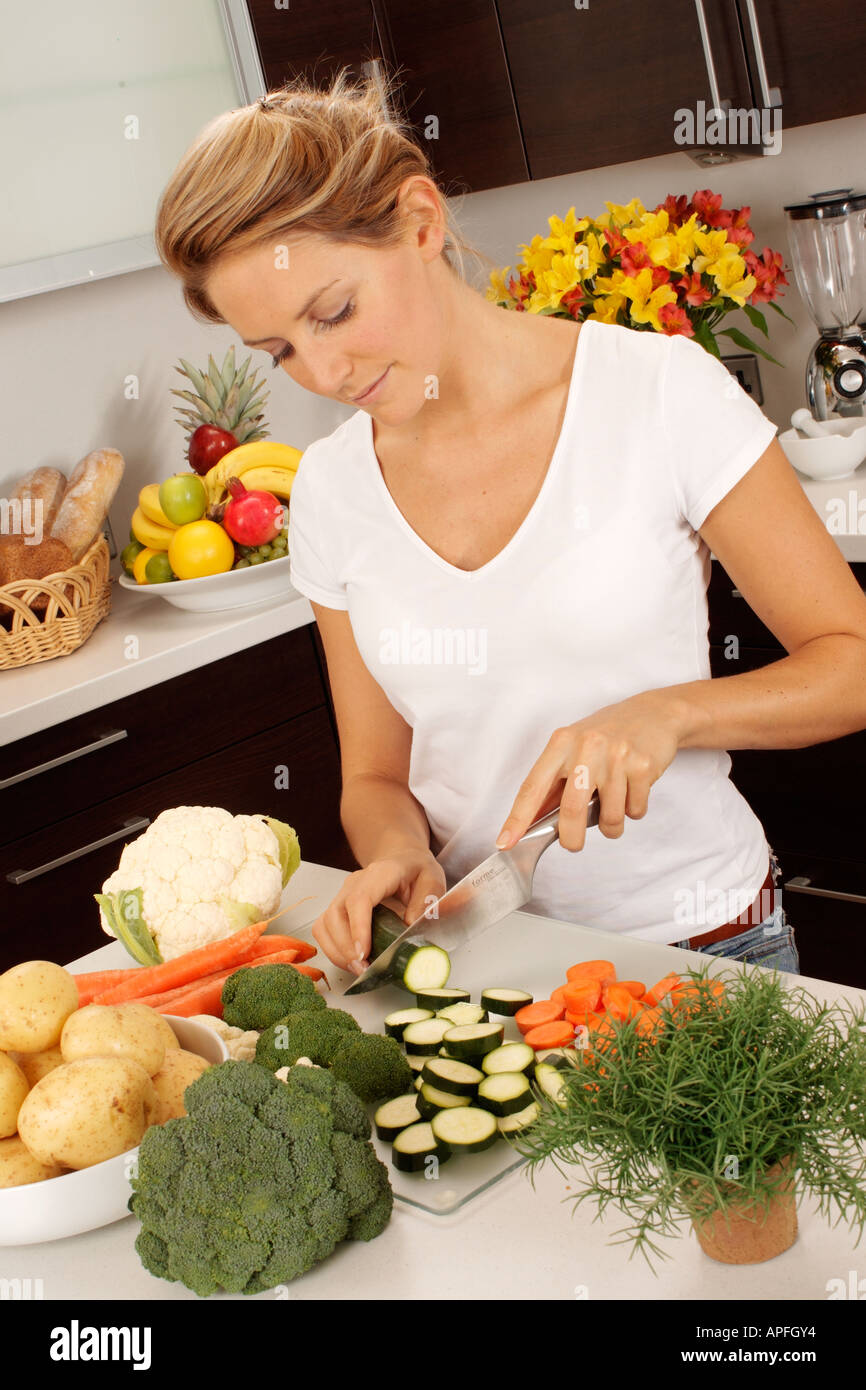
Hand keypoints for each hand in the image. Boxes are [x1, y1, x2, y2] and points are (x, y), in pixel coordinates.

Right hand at [311, 846, 446, 973]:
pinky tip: (351, 961)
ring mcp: (342, 895)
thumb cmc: (416, 871)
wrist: (402, 860)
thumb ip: (425, 902)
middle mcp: (354, 883)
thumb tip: (408, 927)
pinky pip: (323, 931)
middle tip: (365, 970)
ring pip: (325, 925)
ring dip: (338, 952)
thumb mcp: (432, 881)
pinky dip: (333, 950)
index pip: (359, 899)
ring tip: (359, 969)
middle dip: (346, 948)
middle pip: (336, 915)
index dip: (358, 928)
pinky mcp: (336, 908)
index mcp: (380, 873)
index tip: (364, 954)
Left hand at [493, 689, 684, 851]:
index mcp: (562, 743)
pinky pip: (634, 811)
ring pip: (609, 817)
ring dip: (611, 825)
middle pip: (571, 810)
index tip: (506, 841)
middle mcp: (587, 747)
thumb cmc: (609, 733)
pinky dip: (633, 810)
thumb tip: (533, 820)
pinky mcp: (643, 766)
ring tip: (613, 807)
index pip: (533, 786)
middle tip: (573, 844)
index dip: (517, 818)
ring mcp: (616, 756)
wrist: (655, 713)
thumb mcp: (574, 747)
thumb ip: (554, 782)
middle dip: (571, 838)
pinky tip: (632, 790)